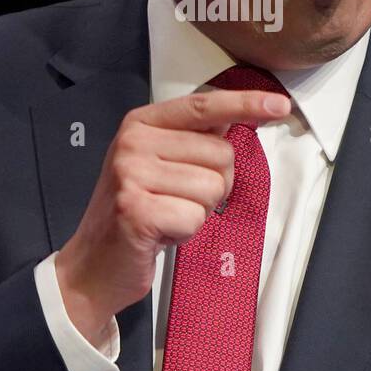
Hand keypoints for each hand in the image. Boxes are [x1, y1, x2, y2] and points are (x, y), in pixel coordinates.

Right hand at [55, 88, 290, 348]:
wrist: (92, 266)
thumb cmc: (134, 214)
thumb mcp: (156, 164)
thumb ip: (191, 140)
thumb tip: (237, 117)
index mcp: (140, 124)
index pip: (203, 105)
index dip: (244, 103)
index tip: (278, 105)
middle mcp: (133, 143)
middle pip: (220, 153)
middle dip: (213, 184)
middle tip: (177, 200)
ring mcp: (131, 175)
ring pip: (212, 188)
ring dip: (198, 211)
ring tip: (166, 216)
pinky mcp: (136, 211)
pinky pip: (195, 217)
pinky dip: (185, 232)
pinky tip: (160, 233)